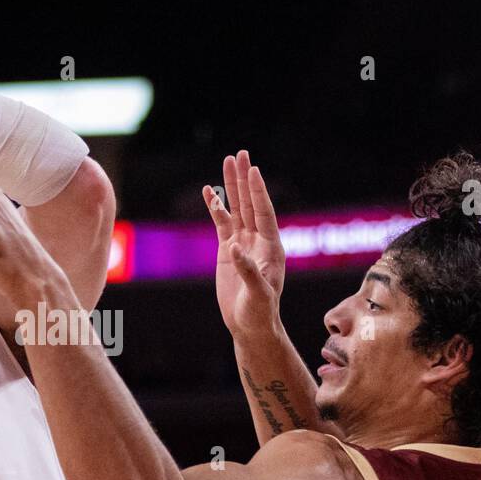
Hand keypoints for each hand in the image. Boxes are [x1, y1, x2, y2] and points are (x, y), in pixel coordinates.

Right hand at [203, 150, 285, 338]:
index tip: (253, 169)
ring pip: (236, 208)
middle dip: (244, 179)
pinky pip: (221, 223)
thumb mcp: (259, 295)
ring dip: (231, 186)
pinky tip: (209, 191)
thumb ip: (248, 271)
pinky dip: (215, 207)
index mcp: (271, 247)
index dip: (258, 191)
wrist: (250, 325)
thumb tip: (235, 249)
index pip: (264, 212)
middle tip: (240, 154)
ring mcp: (242, 243)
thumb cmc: (260, 312)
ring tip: (227, 161)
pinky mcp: (227, 250)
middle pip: (251, 203)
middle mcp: (258, 240)